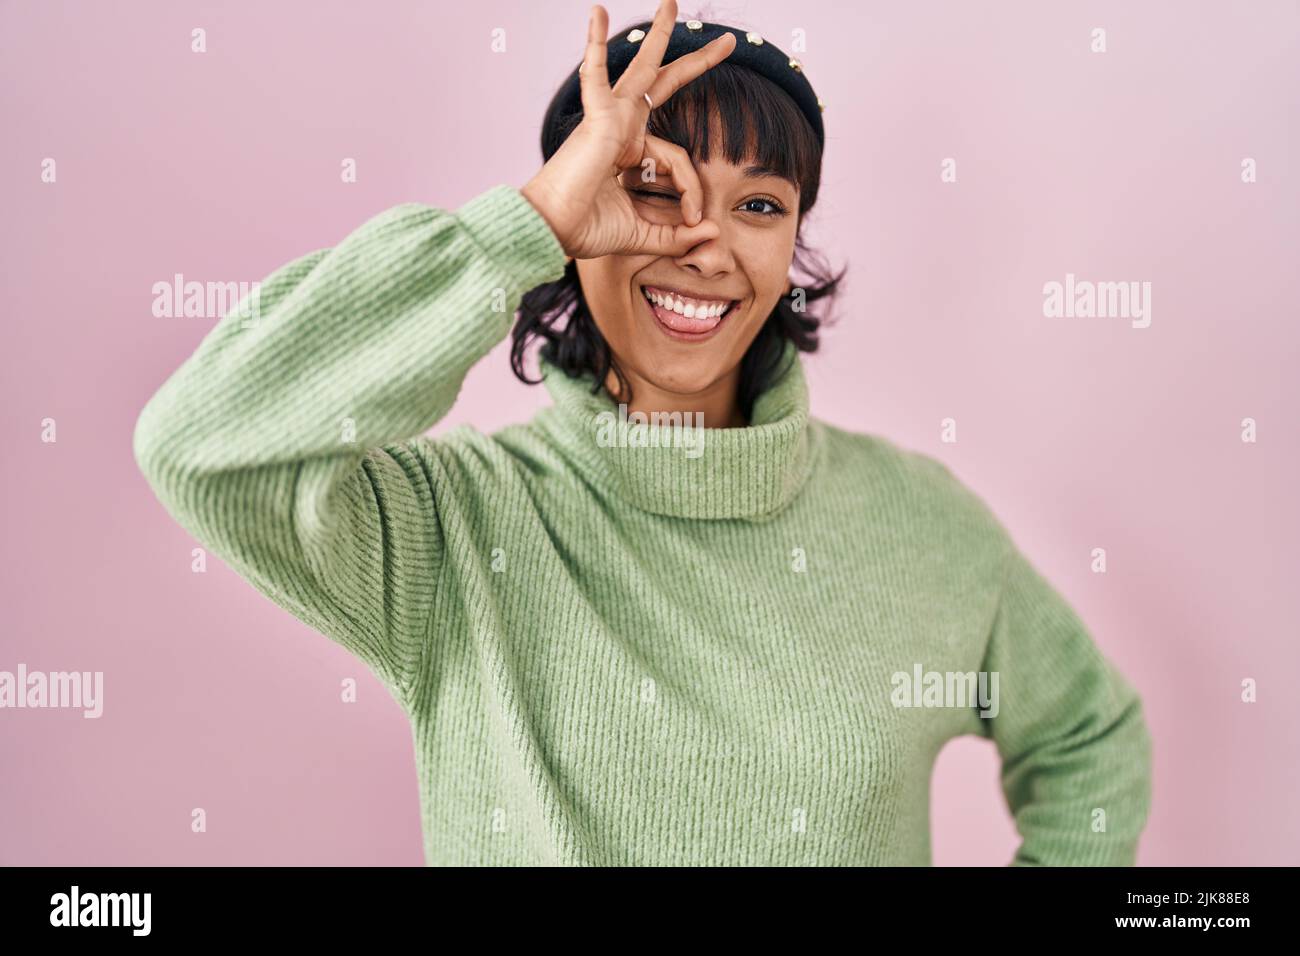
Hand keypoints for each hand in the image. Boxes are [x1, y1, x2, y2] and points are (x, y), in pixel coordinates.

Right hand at [521, 0, 735, 259]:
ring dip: (658, 34)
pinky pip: (596, 75)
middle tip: (729, 42)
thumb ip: (679, 235)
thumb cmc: (586, 230)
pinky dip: (595, 45)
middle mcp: (622, 130)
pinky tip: (597, 12)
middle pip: (664, 87)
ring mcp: (609, 120)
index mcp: (630, 154)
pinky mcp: (598, 120)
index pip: (679, 161)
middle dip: (697, 63)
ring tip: (671, 2)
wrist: (552, 230)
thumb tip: (713, 232)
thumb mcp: (646, 235)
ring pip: (643, 70)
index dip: (693, 191)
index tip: (694, 222)